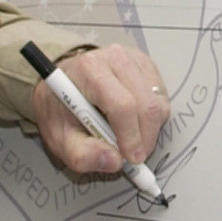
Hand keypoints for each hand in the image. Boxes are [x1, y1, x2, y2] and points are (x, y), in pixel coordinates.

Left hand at [30, 44, 169, 175]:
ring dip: (149, 129)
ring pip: (158, 103)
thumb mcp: (60, 139)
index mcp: (89, 71)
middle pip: (146, 105)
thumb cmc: (60, 110)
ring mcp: (133, 59)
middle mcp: (114, 58)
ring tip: (127, 136)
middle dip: (144, 138)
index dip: (130, 137)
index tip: (130, 158)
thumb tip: (113, 162)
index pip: (122, 105)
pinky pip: (161, 98)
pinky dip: (153, 118)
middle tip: (133, 156)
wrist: (62, 86)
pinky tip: (132, 120)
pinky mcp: (145, 65)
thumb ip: (83, 155)